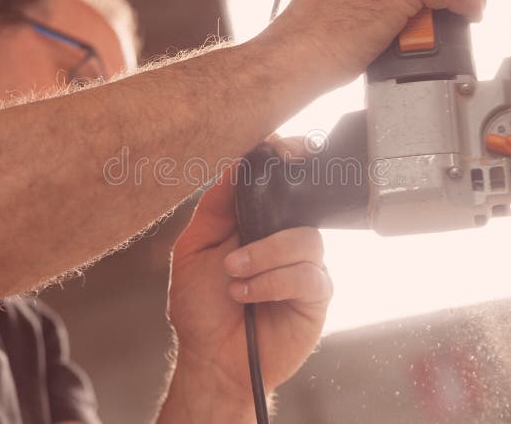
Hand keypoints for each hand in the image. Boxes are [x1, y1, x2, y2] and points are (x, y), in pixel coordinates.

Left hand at [166, 163, 332, 405]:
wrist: (211, 360)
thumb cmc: (201, 308)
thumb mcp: (194, 248)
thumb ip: (215, 205)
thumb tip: (235, 164)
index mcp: (260, 222)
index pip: (282, 182)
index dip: (287, 158)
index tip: (280, 151)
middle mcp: (286, 240)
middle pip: (302, 205)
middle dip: (273, 218)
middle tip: (235, 247)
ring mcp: (305, 267)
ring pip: (306, 240)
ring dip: (264, 257)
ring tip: (234, 277)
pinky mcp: (317, 297)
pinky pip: (309, 276)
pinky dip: (274, 282)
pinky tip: (247, 295)